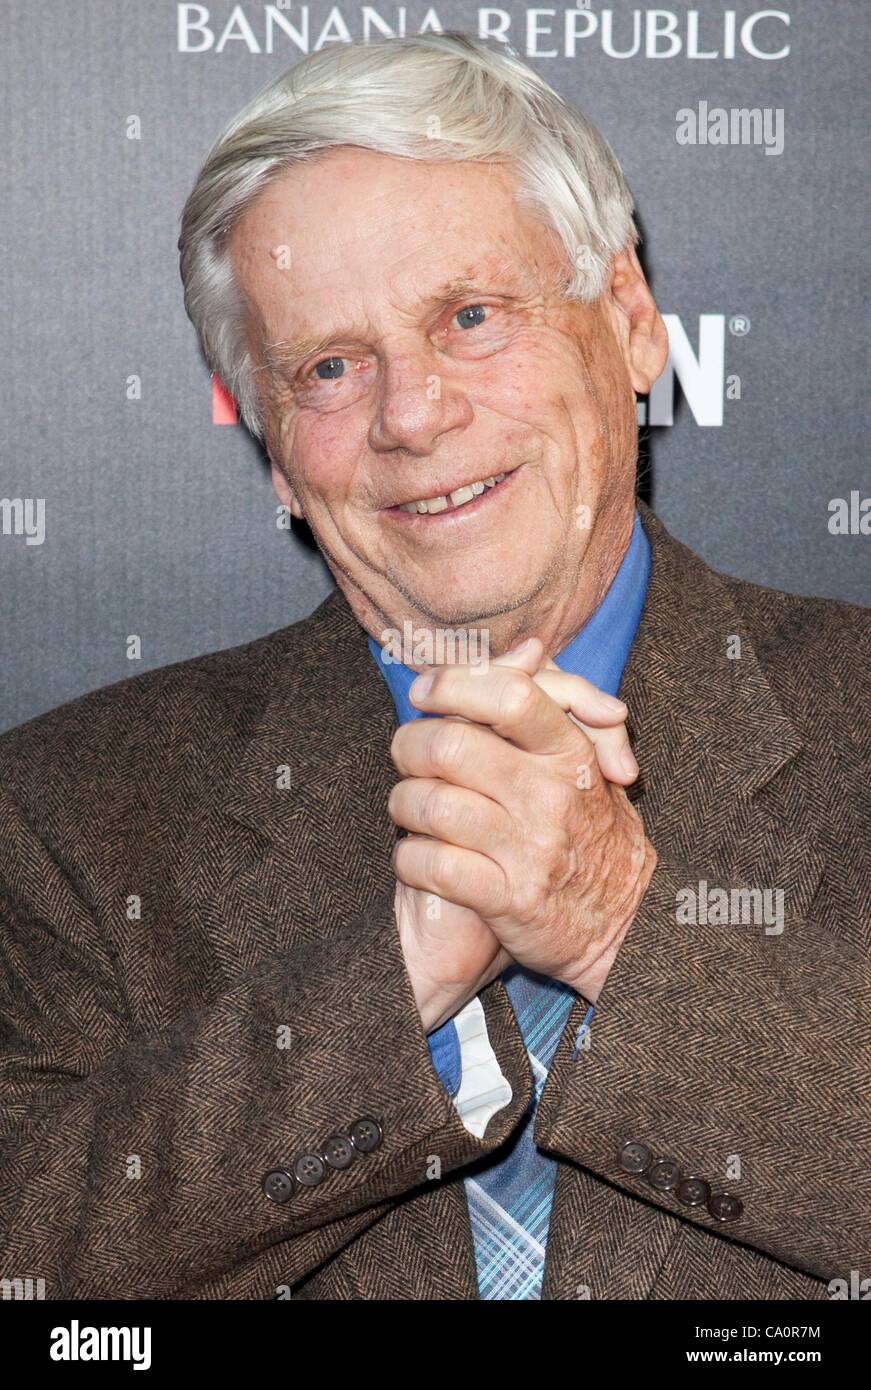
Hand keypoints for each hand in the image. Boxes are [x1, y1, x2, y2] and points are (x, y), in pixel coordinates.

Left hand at [392, 640, 650, 1028]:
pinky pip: (429, 864)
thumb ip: (551, 703)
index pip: (511, 695)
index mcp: (571, 753)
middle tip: (407, 755)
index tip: (424, 692)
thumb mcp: (584, 761)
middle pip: (450, 746)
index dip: (455, 684)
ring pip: (428, 804)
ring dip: (402, 804)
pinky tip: (417, 856)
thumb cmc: (592, 831)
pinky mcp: (507, 899)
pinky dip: (408, 858)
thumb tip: (528, 648)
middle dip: (409, 746)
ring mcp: (530, 849)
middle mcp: (551, 796)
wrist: (628, 923)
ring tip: (410, 808)